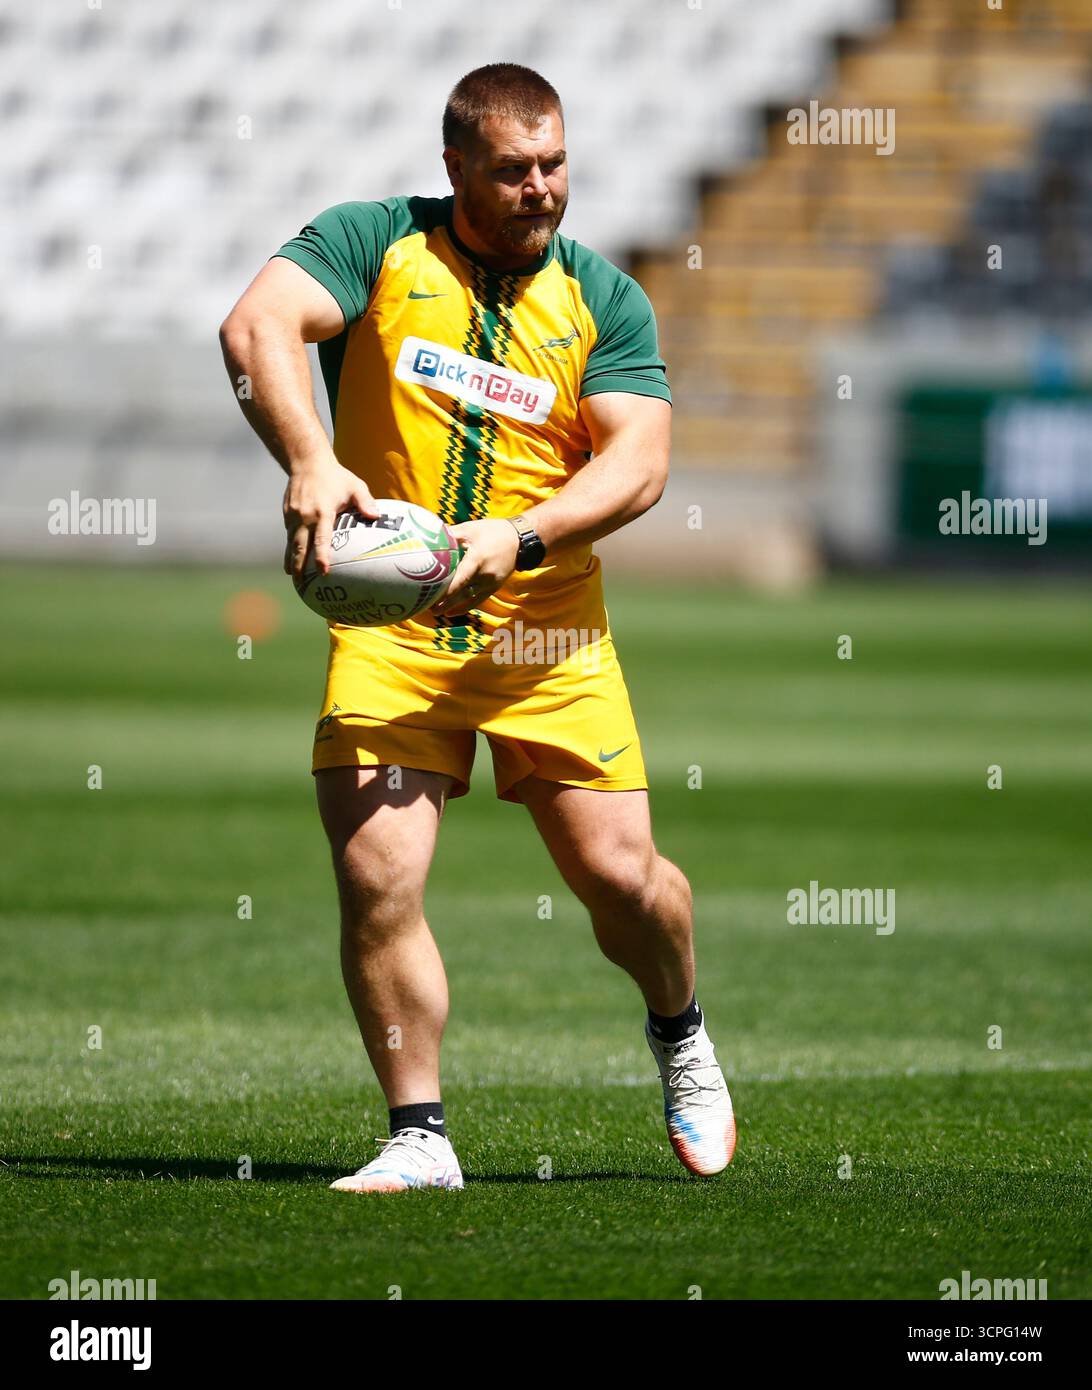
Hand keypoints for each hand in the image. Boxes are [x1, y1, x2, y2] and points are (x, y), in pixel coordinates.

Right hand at [283, 455, 379, 579]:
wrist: (306, 461)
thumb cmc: (336, 476)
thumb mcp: (354, 485)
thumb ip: (365, 502)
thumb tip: (377, 516)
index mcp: (323, 511)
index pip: (321, 538)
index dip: (322, 556)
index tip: (323, 571)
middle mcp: (306, 515)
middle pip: (300, 546)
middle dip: (299, 566)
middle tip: (301, 583)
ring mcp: (294, 515)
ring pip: (291, 542)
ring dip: (290, 560)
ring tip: (291, 576)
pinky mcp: (287, 513)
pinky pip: (289, 534)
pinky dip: (289, 547)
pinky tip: (291, 558)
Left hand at [433, 518, 519, 617]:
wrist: (519, 540)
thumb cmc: (492, 531)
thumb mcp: (470, 528)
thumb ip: (451, 534)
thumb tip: (429, 535)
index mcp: (478, 559)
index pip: (460, 579)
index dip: (446, 590)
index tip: (432, 595)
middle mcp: (485, 575)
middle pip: (462, 592)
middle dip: (445, 602)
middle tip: (427, 607)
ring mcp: (490, 583)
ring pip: (468, 599)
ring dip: (452, 606)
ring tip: (435, 611)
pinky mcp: (494, 587)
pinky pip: (477, 601)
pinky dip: (464, 608)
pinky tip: (451, 612)